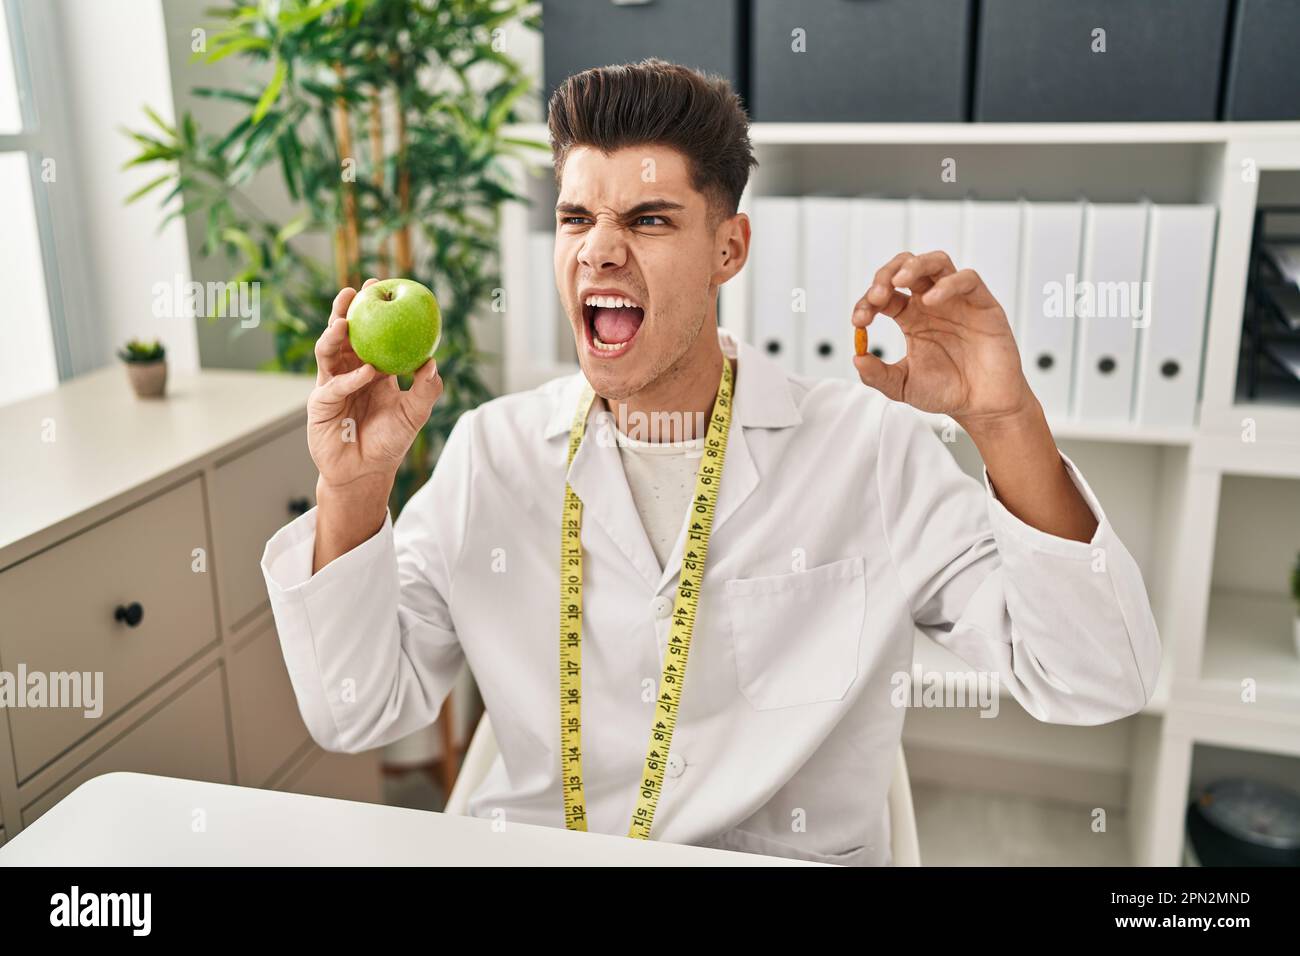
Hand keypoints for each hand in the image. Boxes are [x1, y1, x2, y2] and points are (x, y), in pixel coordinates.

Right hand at [308, 278, 442, 495]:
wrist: (365, 472)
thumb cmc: (389, 442)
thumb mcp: (414, 415)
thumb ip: (426, 390)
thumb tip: (434, 361)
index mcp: (372, 369)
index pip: (371, 334)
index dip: (375, 311)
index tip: (383, 287)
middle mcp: (349, 372)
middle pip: (343, 334)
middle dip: (345, 311)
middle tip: (356, 292)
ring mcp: (332, 385)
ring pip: (328, 352)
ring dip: (334, 335)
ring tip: (345, 322)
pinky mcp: (320, 404)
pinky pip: (335, 386)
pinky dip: (352, 379)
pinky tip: (367, 372)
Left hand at [851, 250, 1035, 431]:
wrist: (982, 405)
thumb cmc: (947, 391)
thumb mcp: (902, 386)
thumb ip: (878, 375)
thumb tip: (857, 358)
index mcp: (911, 317)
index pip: (885, 295)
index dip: (868, 302)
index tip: (859, 320)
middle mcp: (932, 303)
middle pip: (907, 268)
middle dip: (886, 274)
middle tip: (876, 295)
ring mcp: (957, 301)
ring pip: (936, 263)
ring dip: (915, 265)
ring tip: (899, 281)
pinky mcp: (982, 304)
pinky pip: (967, 280)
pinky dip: (947, 284)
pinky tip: (930, 301)